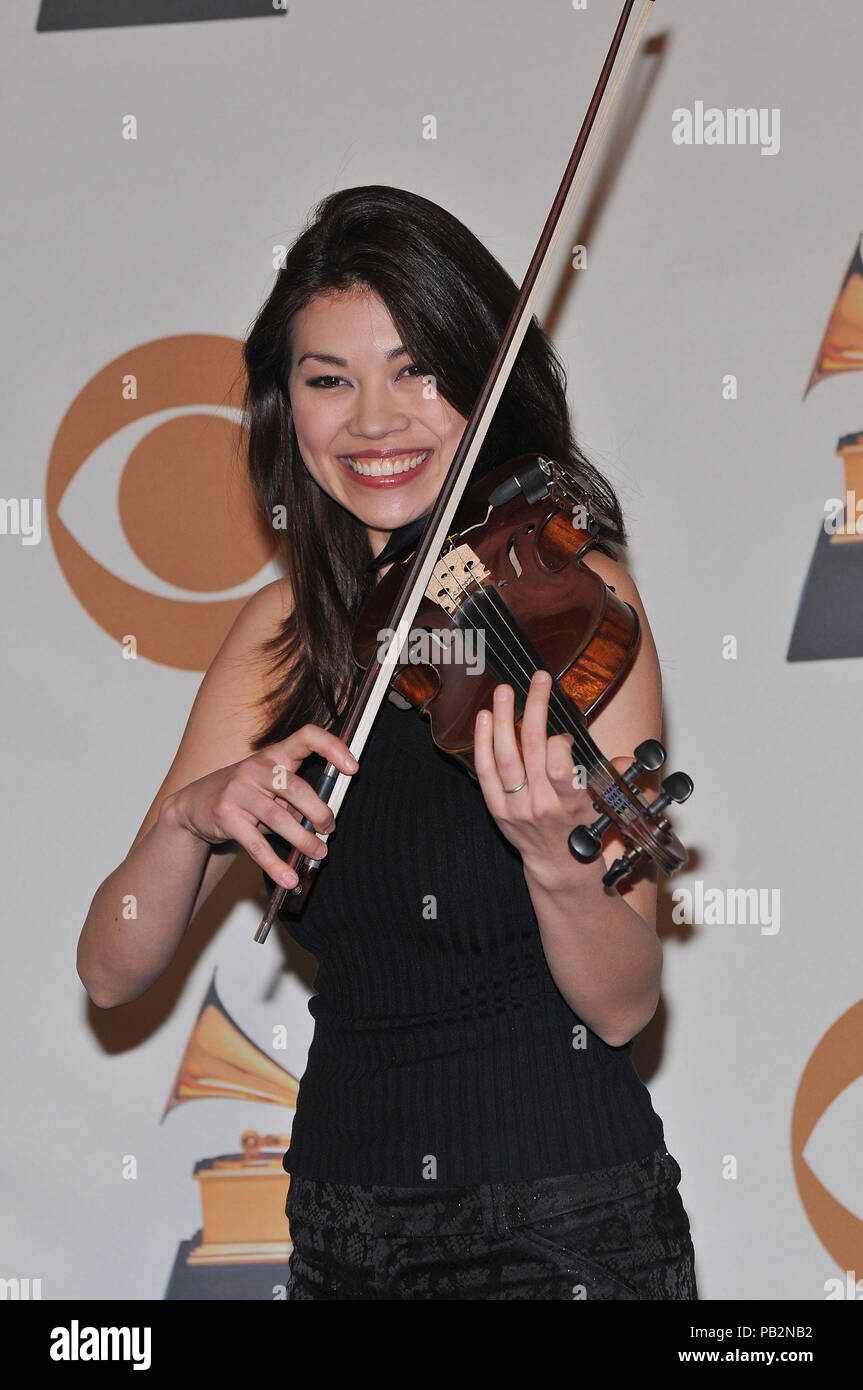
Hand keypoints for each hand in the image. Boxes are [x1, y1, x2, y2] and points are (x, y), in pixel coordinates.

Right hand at [166, 725, 357, 890]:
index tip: (353, 768)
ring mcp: (238, 790)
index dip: (332, 748)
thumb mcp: (270, 789)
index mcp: (274, 755)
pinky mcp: (225, 816)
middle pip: (296, 787)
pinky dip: (274, 864)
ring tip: (318, 853)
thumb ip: (295, 799)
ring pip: (278, 818)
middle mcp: (256, 767)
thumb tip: (323, 822)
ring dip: (303, 840)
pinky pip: (256, 844)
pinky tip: (288, 877)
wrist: (195, 805)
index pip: (307, 737)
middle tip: (330, 829)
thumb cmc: (245, 795)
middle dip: (319, 812)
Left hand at [472, 670, 627, 889]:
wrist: (557, 866)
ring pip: (505, 757)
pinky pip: (485, 772)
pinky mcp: (497, 809)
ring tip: (505, 691)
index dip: (559, 742)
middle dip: (535, 709)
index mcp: (571, 805)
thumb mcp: (603, 806)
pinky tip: (484, 718)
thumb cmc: (581, 831)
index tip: (564, 733)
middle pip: (532, 750)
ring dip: (505, 719)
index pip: (559, 768)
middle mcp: (540, 805)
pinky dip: (483, 743)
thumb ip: (612, 777)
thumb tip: (627, 758)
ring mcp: (515, 807)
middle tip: (537, 680)